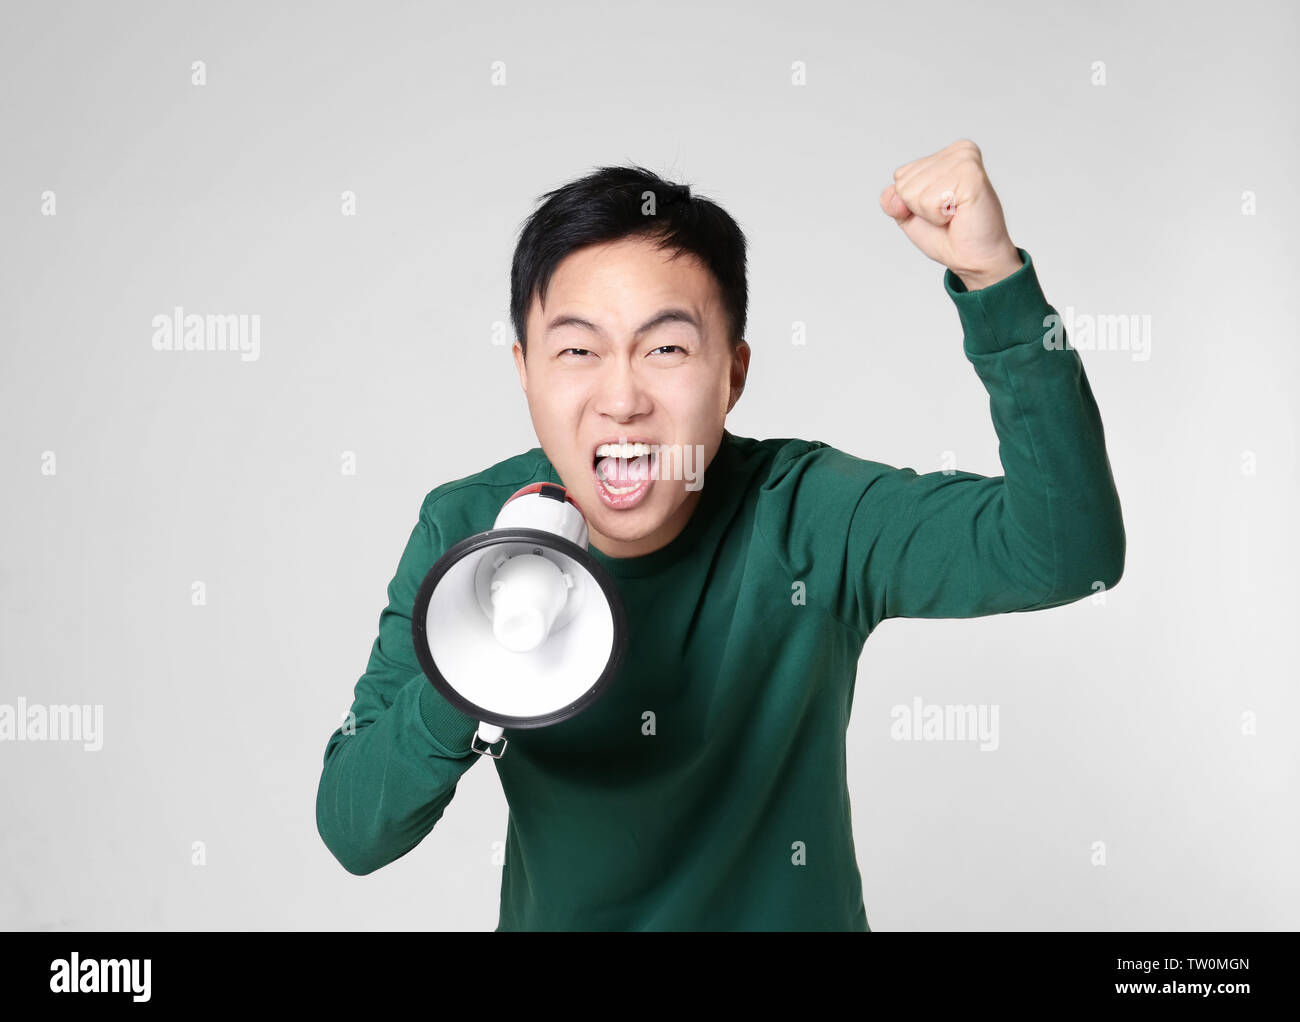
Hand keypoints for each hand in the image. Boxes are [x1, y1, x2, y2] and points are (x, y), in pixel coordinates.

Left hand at [879, 139, 1021, 289]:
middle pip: (903, 183)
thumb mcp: (909, 216)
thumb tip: (892, 193)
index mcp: (945, 155)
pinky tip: (960, 214)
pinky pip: (929, 201)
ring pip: (913, 192)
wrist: (974, 258)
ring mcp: (966, 160)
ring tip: (954, 215)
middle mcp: (958, 151)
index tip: (938, 210)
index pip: (900, 176)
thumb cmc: (948, 236)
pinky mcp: (971, 175)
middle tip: (948, 215)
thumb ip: (893, 200)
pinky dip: (939, 217)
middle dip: (919, 209)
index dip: (911, 203)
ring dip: (930, 214)